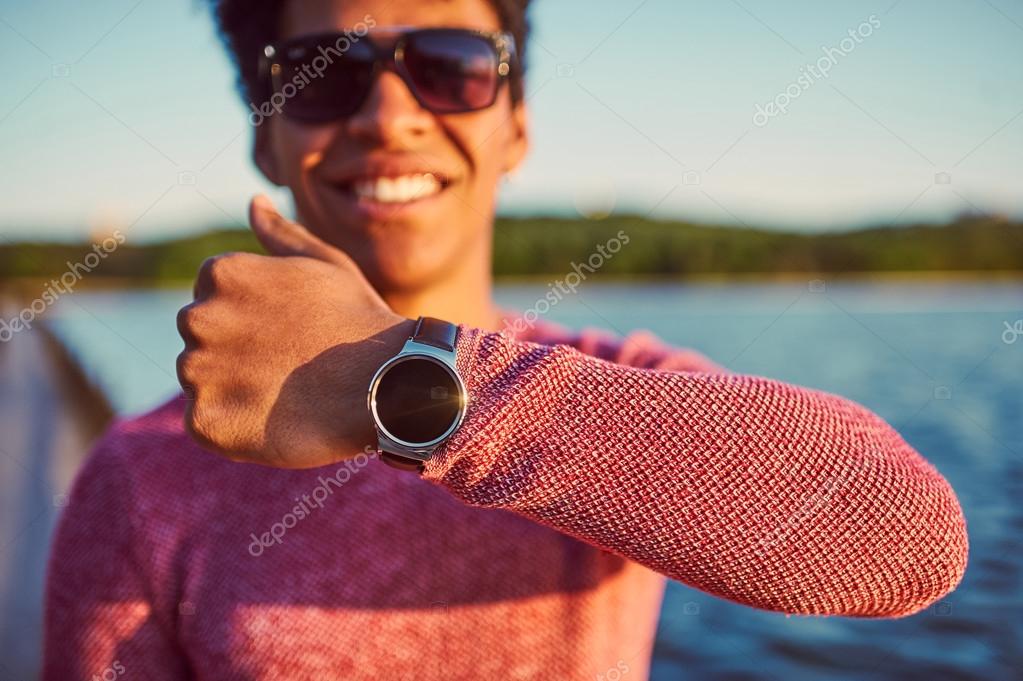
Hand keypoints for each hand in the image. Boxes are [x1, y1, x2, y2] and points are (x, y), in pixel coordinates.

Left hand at [176, 195, 413, 467]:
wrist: (385, 384)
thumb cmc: (359, 321)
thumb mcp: (327, 264)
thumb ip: (281, 235)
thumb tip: (254, 202)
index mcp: (221, 274)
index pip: (213, 298)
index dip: (253, 318)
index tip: (287, 331)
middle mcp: (198, 318)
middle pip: (201, 338)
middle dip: (235, 350)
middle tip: (288, 364)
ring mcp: (197, 372)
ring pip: (200, 380)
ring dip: (233, 388)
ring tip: (286, 393)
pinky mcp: (204, 420)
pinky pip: (206, 422)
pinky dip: (234, 426)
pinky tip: (276, 419)